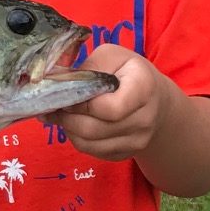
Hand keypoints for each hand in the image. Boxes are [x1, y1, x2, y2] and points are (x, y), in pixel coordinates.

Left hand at [51, 44, 172, 162]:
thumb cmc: (129, 73)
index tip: (68, 94)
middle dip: (67, 118)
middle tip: (54, 106)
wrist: (155, 100)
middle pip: (94, 129)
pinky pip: (92, 152)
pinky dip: (77, 139)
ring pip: (88, 144)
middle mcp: (145, 119)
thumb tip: (58, 85)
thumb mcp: (112, 57)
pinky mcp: (126, 154)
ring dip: (68, 129)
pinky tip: (75, 124)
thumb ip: (88, 69)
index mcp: (144, 88)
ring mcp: (137, 141)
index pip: (110, 108)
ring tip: (62, 114)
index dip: (82, 104)